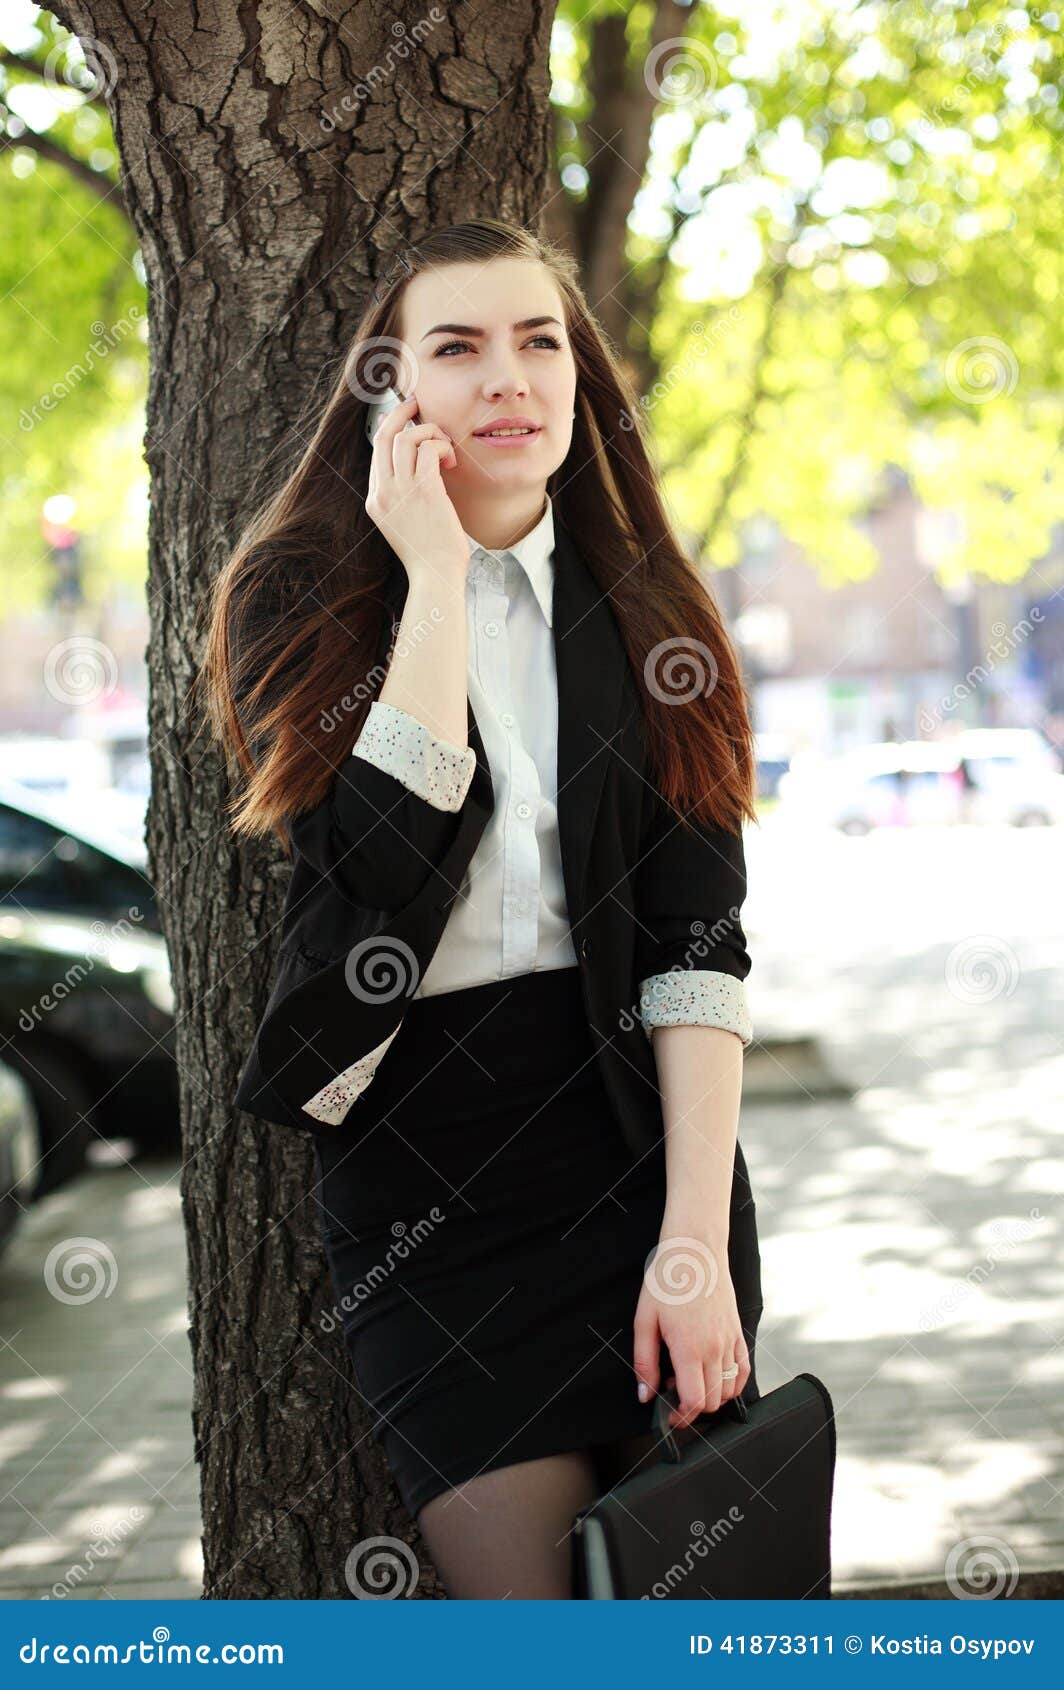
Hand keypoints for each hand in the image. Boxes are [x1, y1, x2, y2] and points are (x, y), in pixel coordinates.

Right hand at [365, 393, 469, 587]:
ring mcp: (400, 491)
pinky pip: (427, 449)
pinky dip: (441, 447)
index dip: (392, 427)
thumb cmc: (430, 554)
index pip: (377, 451)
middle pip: (385, 435)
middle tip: (418, 401)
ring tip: (444, 448)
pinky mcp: (422, 490)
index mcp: (376, 499)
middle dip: (401, 412)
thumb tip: (422, 470)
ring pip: (406, 437)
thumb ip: (405, 497)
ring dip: (429, 432)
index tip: (408, 417)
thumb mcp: (406, 523)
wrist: (435, 576)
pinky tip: (451, 462)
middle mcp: (383, 491)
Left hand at [633, 1235, 750, 1429]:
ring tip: (689, 1378)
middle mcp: (715, 1349)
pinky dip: (733, 1383)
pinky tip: (715, 1376)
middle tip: (671, 1392)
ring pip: (729, 1390)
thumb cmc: (667, 1281)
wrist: (695, 1250)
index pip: (695, 1402)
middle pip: (713, 1401)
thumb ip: (645, 1361)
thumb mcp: (644, 1320)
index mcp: (690, 1348)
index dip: (681, 1417)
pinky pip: (743, 1370)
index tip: (668, 1416)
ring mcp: (730, 1341)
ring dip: (711, 1396)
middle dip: (692, 1408)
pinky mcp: (738, 1333)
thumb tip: (645, 1395)